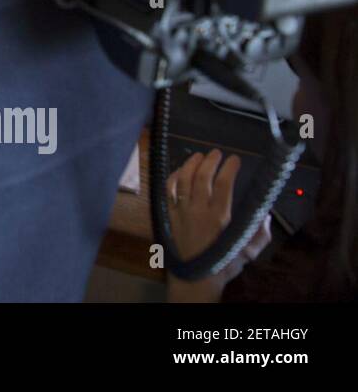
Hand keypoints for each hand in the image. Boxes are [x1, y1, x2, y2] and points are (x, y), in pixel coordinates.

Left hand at [165, 149, 272, 299]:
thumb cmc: (223, 265)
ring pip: (183, 180)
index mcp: (219, 218)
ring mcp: (181, 212)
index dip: (229, 168)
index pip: (223, 184)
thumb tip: (265, 213)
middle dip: (210, 161)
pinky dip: (173, 177)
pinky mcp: (169, 216)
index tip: (235, 159)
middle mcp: (198, 211)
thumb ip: (259, 232)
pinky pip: (168, 192)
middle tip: (217, 153)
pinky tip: (179, 171)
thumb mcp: (248, 251)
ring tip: (199, 156)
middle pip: (201, 177)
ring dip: (190, 164)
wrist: (195, 279)